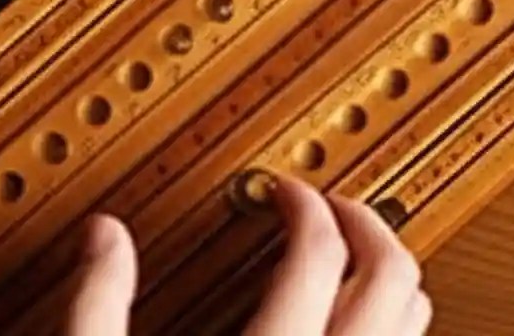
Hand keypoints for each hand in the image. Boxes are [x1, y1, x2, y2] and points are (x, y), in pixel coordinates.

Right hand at [68, 178, 431, 334]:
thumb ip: (97, 306)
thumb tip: (104, 235)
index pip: (320, 254)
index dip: (306, 205)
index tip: (286, 191)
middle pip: (394, 278)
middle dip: (370, 224)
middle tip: (335, 203)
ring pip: (416, 323)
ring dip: (394, 274)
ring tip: (356, 249)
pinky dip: (394, 325)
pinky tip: (357, 321)